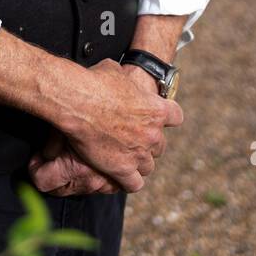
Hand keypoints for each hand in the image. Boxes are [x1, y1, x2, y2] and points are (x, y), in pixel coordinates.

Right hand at [28, 58, 181, 194]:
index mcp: (156, 109)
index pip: (176, 116)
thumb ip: (125, 82)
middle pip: (160, 146)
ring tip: (123, 158)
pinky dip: (128, 181)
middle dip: (148, 143)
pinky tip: (119, 175)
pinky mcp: (122, 169)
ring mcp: (139, 153)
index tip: (155, 117)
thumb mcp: (115, 72)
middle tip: (131, 139)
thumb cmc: (95, 82)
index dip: (166, 117)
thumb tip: (118, 78)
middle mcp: (152, 134)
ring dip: (138, 162)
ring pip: (148, 166)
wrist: (79, 101)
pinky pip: (134, 184)